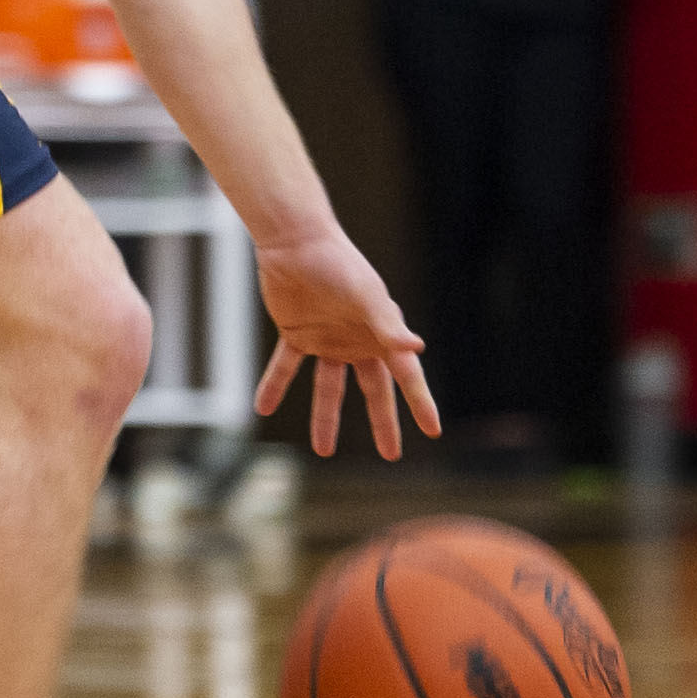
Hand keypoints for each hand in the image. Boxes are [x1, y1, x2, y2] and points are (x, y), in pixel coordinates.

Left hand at [250, 228, 439, 458]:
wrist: (295, 242)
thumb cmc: (338, 263)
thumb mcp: (365, 295)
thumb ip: (386, 324)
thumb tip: (416, 347)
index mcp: (382, 334)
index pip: (407, 377)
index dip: (420, 403)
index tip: (433, 431)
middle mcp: (358, 342)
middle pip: (373, 391)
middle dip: (383, 423)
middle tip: (391, 455)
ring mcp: (327, 341)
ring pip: (328, 389)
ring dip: (325, 418)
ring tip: (322, 451)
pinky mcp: (296, 335)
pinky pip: (285, 368)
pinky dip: (274, 386)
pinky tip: (262, 408)